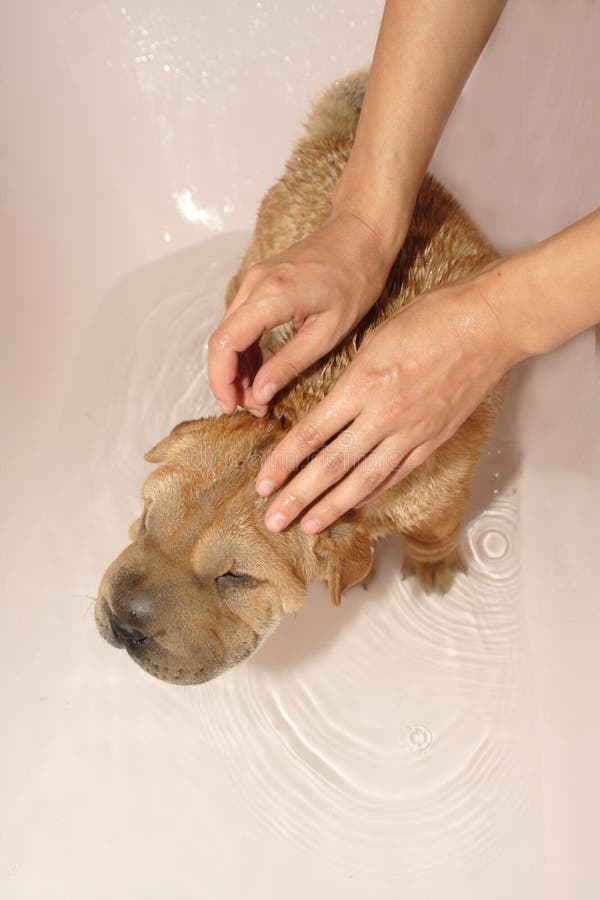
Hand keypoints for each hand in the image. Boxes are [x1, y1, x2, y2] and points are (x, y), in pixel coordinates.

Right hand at [208, 210, 396, 415]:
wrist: (361, 234)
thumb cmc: (356, 279)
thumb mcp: (329, 332)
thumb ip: (290, 364)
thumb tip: (259, 394)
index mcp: (271, 296)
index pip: (225, 344)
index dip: (222, 381)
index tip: (232, 407)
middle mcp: (254, 284)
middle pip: (220, 340)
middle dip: (228, 380)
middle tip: (251, 408)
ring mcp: (254, 280)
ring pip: (227, 332)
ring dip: (235, 367)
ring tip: (257, 397)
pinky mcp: (260, 282)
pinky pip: (240, 321)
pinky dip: (243, 349)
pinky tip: (259, 371)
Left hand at [254, 272, 515, 532]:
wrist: (489, 325)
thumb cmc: (431, 319)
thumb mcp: (374, 339)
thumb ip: (349, 380)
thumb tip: (327, 410)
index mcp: (362, 384)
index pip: (311, 434)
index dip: (283, 463)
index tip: (262, 484)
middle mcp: (384, 415)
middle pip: (332, 466)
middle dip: (299, 497)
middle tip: (273, 521)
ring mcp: (412, 431)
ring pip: (364, 479)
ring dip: (332, 506)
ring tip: (308, 527)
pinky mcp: (434, 439)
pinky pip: (396, 473)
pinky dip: (371, 492)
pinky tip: (352, 505)